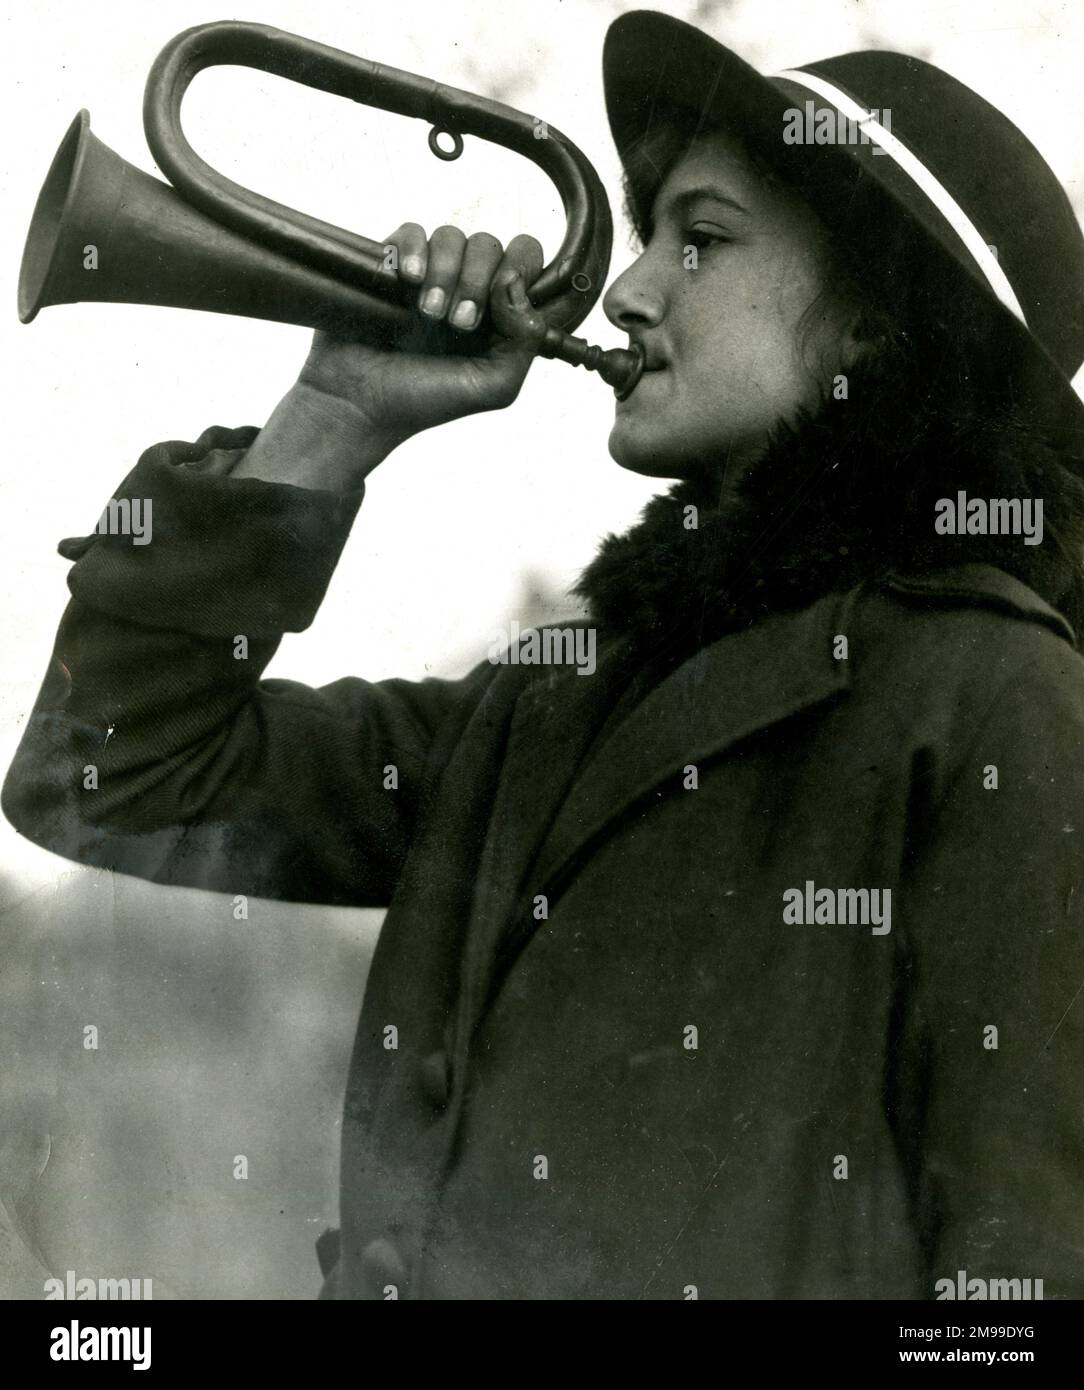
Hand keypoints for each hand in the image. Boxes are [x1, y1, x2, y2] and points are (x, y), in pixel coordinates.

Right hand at [297, 224, 547, 442]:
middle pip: (490, 246)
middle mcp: (466, 290)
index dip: (523, 272)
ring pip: (452, 237)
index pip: (527, 264)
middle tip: (457, 323)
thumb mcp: (494, 387)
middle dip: (478, 281)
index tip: (500, 306)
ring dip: (446, 274)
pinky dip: (415, 250)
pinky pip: (412, 232)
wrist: (359, 404)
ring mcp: (428, 276)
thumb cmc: (425, 400)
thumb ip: (525, 342)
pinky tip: (409, 280)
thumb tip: (516, 285)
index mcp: (497, 315)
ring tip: (427, 313)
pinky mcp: (392, 266)